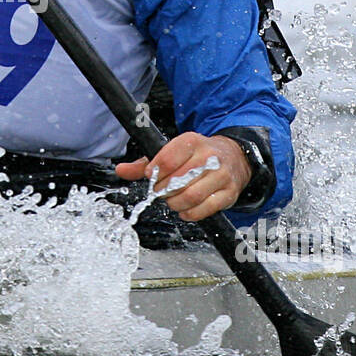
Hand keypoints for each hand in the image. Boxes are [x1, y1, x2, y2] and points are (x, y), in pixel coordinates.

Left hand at [116, 133, 251, 221]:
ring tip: (173, 200)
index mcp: (192, 142)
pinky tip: (185, 208)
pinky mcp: (229, 193)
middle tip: (161, 191)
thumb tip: (121, 170)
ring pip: (191, 196)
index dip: (155, 172)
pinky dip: (189, 213)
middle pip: (178, 180)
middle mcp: (209, 156)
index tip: (151, 177)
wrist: (234, 158)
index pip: (168, 159)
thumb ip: (144, 163)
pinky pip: (204, 209)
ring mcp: (221, 175)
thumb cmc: (196, 156)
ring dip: (175, 203)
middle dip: (163, 190)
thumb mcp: (171, 152)